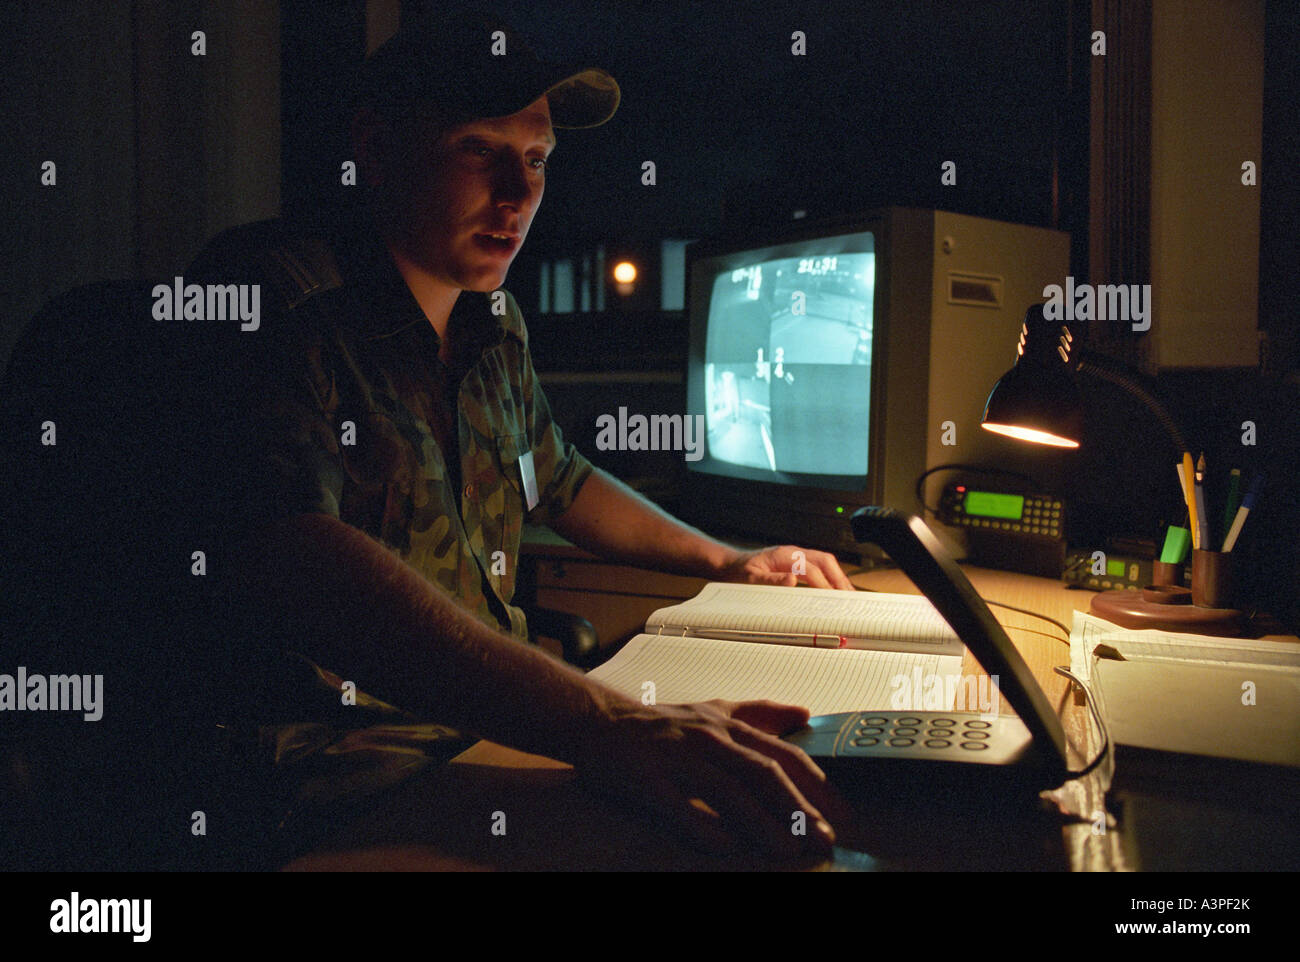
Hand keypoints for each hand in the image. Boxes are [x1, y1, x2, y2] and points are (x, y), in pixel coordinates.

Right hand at [574, 698, 851, 859]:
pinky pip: (677, 805)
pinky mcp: (644, 778)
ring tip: (787, 849)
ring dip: (761, 822)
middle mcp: (706, 738)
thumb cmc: (660, 723)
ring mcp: (675, 757)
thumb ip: (759, 713)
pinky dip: (702, 825)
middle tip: (822, 838)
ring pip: (726, 790)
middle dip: (797, 808)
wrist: (596, 720)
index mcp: (726, 725)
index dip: (815, 784)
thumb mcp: (713, 709)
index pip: (781, 754)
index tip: (841, 813)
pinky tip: (725, 846)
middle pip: (762, 773)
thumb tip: (804, 712)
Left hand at [718, 544, 854, 589]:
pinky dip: (831, 578)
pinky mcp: (798, 562)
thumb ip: (770, 580)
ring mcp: (797, 556)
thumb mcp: (749, 579)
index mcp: (783, 555)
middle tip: (849, 598)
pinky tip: (836, 590)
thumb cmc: (740, 572)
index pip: (810, 568)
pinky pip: (820, 567)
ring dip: (838, 578)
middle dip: (839, 578)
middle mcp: (794, 552)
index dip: (823, 583)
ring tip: (848, 596)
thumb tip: (792, 580)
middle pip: (825, 560)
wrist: (731, 565)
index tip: (831, 599)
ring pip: (826, 562)